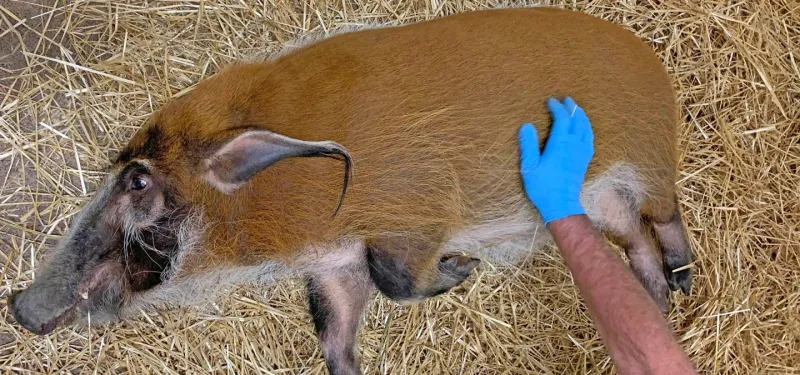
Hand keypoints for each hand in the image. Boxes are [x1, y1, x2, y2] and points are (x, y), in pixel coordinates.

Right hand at [518, 97, 593, 223]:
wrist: (561, 204)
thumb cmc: (543, 186)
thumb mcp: (530, 166)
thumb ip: (528, 144)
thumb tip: (526, 125)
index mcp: (560, 143)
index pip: (562, 118)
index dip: (557, 107)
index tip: (550, 101)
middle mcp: (574, 144)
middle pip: (577, 120)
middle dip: (572, 108)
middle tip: (566, 100)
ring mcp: (582, 152)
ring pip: (586, 128)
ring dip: (581, 116)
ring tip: (576, 110)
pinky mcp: (585, 159)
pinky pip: (589, 137)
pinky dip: (586, 128)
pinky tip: (583, 129)